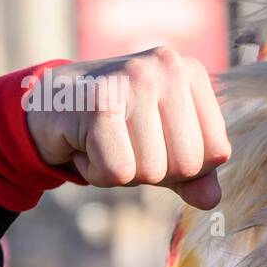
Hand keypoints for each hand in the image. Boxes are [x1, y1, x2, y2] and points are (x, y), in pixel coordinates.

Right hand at [24, 47, 230, 208]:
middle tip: (126, 145)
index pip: (219, 152)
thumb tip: (212, 199)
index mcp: (192, 74)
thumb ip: (196, 174)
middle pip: (188, 165)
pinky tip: (85, 145)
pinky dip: (97, 173)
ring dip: (123, 173)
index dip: (187, 168)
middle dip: (155, 172)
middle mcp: (168, 67)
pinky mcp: (99, 101)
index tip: (156, 145)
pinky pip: (118, 172)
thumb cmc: (117, 127)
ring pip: (152, 170)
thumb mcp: (165, 148)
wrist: (48, 105)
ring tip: (105, 142)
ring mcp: (134, 78)